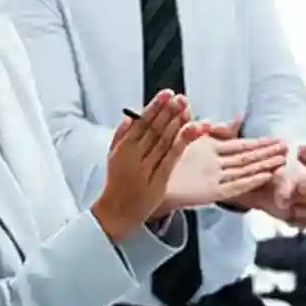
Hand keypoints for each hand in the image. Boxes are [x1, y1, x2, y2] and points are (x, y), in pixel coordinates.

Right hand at [93, 91, 207, 242]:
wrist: (117, 212)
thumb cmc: (117, 183)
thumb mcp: (112, 157)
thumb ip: (120, 136)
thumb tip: (130, 116)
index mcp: (123, 147)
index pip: (142, 122)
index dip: (156, 106)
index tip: (168, 93)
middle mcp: (134, 155)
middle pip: (155, 128)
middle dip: (169, 111)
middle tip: (182, 97)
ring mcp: (147, 167)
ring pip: (164, 140)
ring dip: (178, 123)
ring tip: (188, 108)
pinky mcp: (159, 179)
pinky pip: (172, 157)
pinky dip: (183, 142)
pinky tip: (193, 130)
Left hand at [154, 133, 288, 214]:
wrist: (144, 178)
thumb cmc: (163, 156)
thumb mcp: (186, 132)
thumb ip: (206, 125)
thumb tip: (224, 114)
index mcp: (212, 151)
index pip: (243, 146)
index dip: (261, 143)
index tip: (278, 140)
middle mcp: (217, 165)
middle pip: (249, 158)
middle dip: (268, 153)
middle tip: (287, 148)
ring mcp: (215, 178)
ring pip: (246, 171)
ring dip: (264, 166)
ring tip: (282, 161)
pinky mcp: (210, 192)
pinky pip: (234, 187)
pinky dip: (250, 182)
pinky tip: (264, 176)